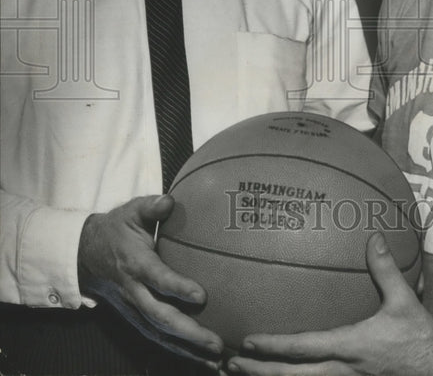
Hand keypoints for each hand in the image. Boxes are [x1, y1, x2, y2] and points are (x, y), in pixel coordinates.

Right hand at [78, 194, 223, 367]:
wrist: (86, 254)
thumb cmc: (117, 229)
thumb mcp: (131, 211)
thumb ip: (151, 206)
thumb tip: (169, 200)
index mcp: (135, 263)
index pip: (157, 278)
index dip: (178, 288)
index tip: (201, 295)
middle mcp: (134, 291)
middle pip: (161, 316)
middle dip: (189, 332)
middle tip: (217, 343)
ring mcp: (134, 309)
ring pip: (160, 334)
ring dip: (188, 349)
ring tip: (216, 361)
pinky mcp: (136, 318)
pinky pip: (159, 339)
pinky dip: (180, 352)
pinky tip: (202, 361)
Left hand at [227, 233, 432, 375]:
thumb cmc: (422, 339)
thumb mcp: (405, 301)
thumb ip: (385, 269)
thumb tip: (372, 236)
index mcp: (352, 348)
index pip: (304, 348)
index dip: (273, 347)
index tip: (247, 341)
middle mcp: (345, 372)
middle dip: (258, 372)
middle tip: (228, 363)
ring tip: (241, 374)